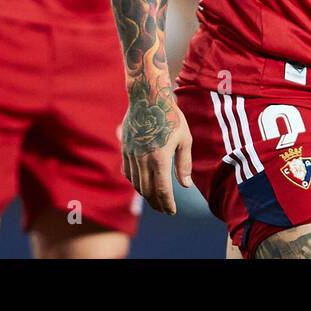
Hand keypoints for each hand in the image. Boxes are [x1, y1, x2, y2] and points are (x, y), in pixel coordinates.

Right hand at [121, 95, 192, 214]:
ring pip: (136, 183)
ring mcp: (131, 155)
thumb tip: (185, 185)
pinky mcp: (125, 149)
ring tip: (154, 200)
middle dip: (157, 204)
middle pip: (148, 191)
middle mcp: (143, 159)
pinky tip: (142, 185)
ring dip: (145, 195)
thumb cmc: (171, 116)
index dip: (167, 204)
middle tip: (164, 210)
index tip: (172, 212)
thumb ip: (184, 164)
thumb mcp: (184, 139)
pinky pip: (128, 172)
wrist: (147, 98)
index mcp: (160, 158)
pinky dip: (135, 182)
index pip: (162, 190)